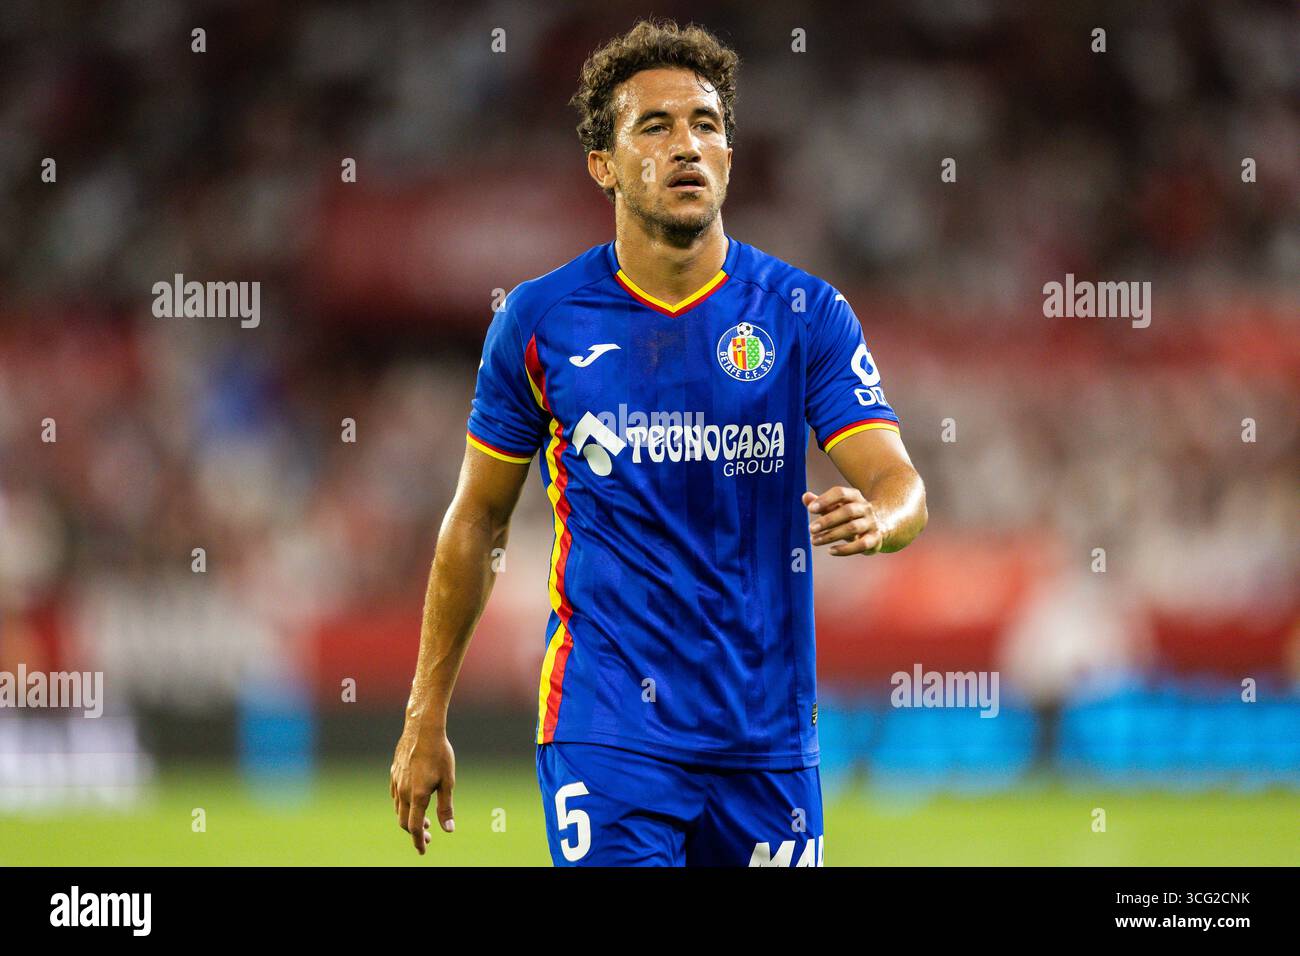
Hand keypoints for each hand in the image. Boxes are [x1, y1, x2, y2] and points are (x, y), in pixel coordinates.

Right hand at [390, 725, 455, 854]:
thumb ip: (446, 807)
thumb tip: (448, 830)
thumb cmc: (440, 754)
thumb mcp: (448, 781)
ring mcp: (396, 782)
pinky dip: (403, 806)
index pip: (415, 827)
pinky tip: (412, 801)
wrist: (422, 729)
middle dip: (415, 833)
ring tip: (425, 820)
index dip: (419, 842)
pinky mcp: (394, 773)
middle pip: (404, 822)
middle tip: (428, 836)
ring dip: (409, 819)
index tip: (423, 851)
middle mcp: (403, 792)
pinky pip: (395, 796)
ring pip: (398, 809)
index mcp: (418, 796)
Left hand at [802, 486, 884, 555]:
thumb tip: (806, 497)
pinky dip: (845, 549)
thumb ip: (822, 503)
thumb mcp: (837, 507)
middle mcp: (865, 508)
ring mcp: (871, 523)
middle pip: (847, 511)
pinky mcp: (875, 539)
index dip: (825, 500)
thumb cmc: (851, 515)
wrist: (880, 524)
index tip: (810, 509)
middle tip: (811, 529)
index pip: (840, 493)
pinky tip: (831, 551)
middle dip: (827, 520)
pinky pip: (861, 544)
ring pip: (852, 528)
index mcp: (854, 496)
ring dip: (831, 535)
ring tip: (814, 541)